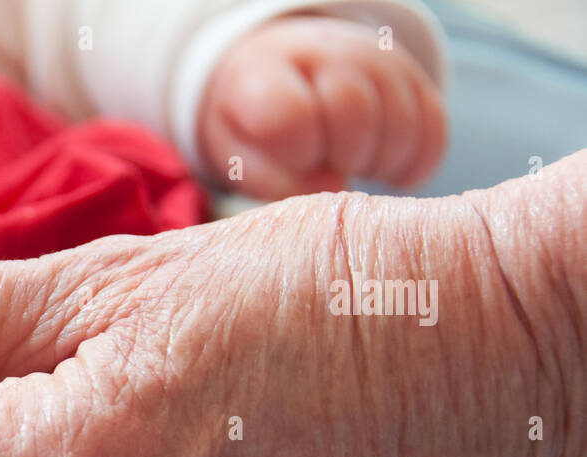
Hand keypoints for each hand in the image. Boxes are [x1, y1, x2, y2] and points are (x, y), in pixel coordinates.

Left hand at [199, 16, 446, 198]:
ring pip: (402, 125)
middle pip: (355, 111)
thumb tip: (335, 187)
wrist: (285, 72)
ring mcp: (380, 61)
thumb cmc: (253, 126)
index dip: (299, 151)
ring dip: (376, 163)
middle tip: (323, 162)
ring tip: (345, 162)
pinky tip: (381, 170)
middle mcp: (329, 52)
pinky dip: (412, 166)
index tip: (296, 159)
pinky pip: (434, 135)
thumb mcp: (239, 154)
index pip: (293, 114)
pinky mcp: (417, 83)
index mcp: (267, 69)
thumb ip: (272, 177)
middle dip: (340, 155)